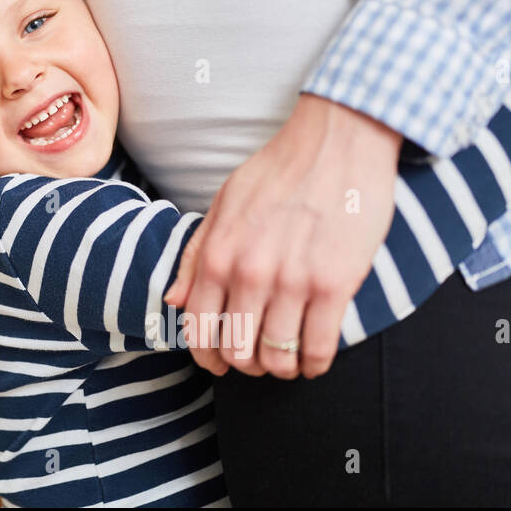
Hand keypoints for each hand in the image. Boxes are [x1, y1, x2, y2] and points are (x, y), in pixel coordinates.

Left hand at [169, 93, 401, 379]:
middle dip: (246, 365)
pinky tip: (315, 359)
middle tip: (260, 359)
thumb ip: (196, 254)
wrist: (336, 142)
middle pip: (238, 351)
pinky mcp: (335, 285)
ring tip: (288, 360)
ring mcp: (292, 281)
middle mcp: (249, 273)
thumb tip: (174, 301)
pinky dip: (314, 364)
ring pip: (278, 356)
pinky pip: (318, 349)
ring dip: (281, 368)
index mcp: (217, 254)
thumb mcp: (222, 205)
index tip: (220, 363)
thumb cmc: (278, 171)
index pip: (199, 329)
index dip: (208, 356)